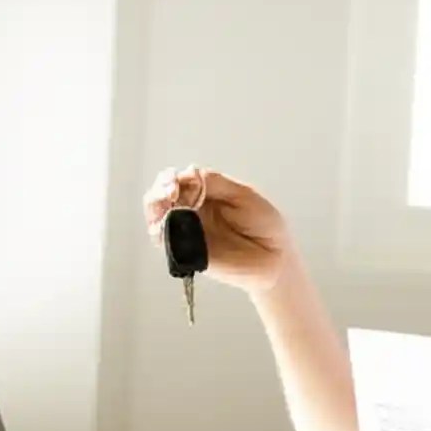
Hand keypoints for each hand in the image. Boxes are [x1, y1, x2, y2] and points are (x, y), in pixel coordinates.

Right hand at [142, 165, 291, 292]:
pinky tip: (165, 223)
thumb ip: (216, 183)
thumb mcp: (243, 195)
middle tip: (170, 190)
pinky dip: (159, 229)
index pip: (180, 178)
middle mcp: (192, 209)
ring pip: (157, 215)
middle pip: (162, 194)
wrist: (275, 258)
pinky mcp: (185, 252)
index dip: (175, 176)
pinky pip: (163, 240)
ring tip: (166, 202)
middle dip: (161, 188)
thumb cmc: (264, 224)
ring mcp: (187, 230)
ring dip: (155, 206)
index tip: (182, 179)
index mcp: (205, 192)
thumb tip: (189, 172)